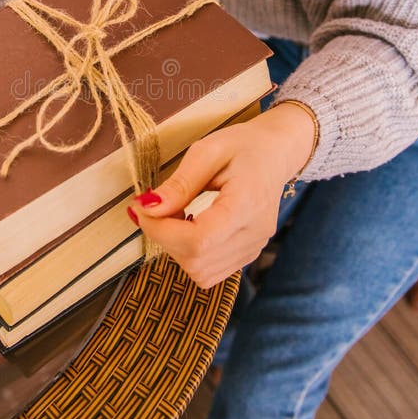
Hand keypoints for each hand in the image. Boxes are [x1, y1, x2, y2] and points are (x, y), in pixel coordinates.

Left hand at [129, 103, 316, 287]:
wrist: (275, 153)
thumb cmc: (242, 146)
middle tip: (156, 208)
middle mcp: (255, 234)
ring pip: (201, 272)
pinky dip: (191, 255)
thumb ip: (179, 184)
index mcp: (247, 204)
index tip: (142, 209)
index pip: (198, 240)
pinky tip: (190, 227)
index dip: (161, 231)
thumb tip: (148, 208)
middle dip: (165, 238)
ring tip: (176, 215)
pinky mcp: (249, 254)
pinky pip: (211, 271)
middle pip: (197, 261)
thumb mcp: (207, 152)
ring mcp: (254, 248)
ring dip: (176, 248)